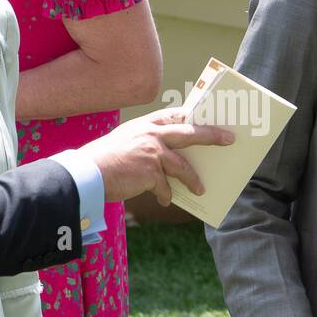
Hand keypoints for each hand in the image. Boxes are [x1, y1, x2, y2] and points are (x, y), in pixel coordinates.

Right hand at [82, 106, 233, 204]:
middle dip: (212, 136)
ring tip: (201, 190)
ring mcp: (152, 152)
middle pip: (190, 132)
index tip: (209, 118)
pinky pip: (165, 187)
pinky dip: (166, 195)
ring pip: (182, 166)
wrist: (87, 175)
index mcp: (144, 124)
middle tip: (229, 139)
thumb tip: (167, 158)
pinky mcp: (150, 172)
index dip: (193, 116)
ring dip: (193, 179)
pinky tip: (165, 201)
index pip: (174, 114)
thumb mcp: (124, 141)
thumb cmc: (103, 161)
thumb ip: (144, 142)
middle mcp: (151, 134)